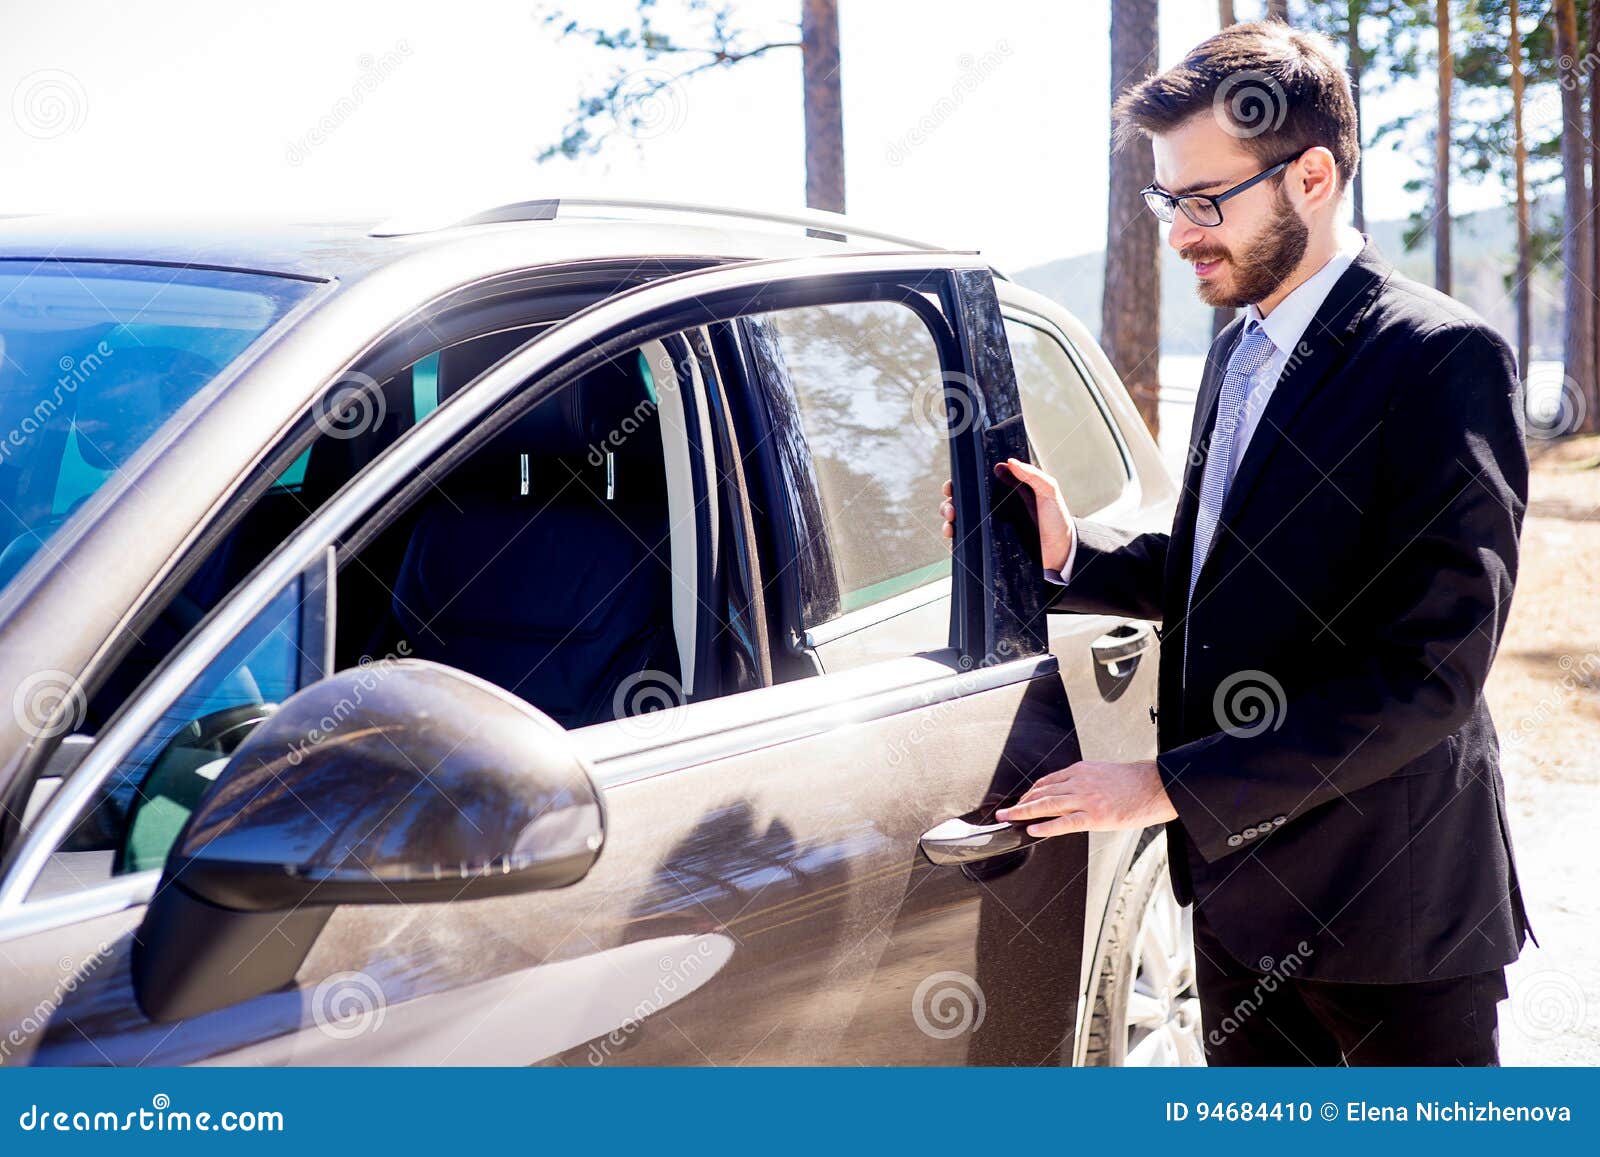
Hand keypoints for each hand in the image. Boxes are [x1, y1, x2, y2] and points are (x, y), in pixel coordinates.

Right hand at [938, 458, 1075, 572]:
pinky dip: (954, 540)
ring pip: (959, 521)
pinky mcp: (990, 546)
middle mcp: (992, 509)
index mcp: (1002, 493)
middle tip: (951, 508)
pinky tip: (953, 537)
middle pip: (961, 502)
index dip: (959, 483)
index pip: (974, 484)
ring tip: (950, 524)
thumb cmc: (1057, 520)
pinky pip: (966, 542)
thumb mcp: (1049, 492)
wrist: (1062, 552)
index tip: (952, 485)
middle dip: (948, 503)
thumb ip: (1033, 475)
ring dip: (948, 521)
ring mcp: (989, 528)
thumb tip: (1008, 462)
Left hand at [994, 759, 1177, 837]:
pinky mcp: (1096, 816)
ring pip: (1047, 805)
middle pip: (1042, 792)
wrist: (1155, 785)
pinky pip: (1065, 822)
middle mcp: (1079, 782)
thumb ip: (1084, 781)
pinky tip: (1033, 830)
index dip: (1030, 793)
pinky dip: (1046, 826)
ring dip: (1024, 813)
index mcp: (1081, 770)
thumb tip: (1069, 792)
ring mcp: (1086, 799)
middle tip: (1004, 812)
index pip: (1047, 782)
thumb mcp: (1103, 773)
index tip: (1021, 800)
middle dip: (1020, 803)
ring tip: (1009, 820)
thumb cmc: (1133, 781)